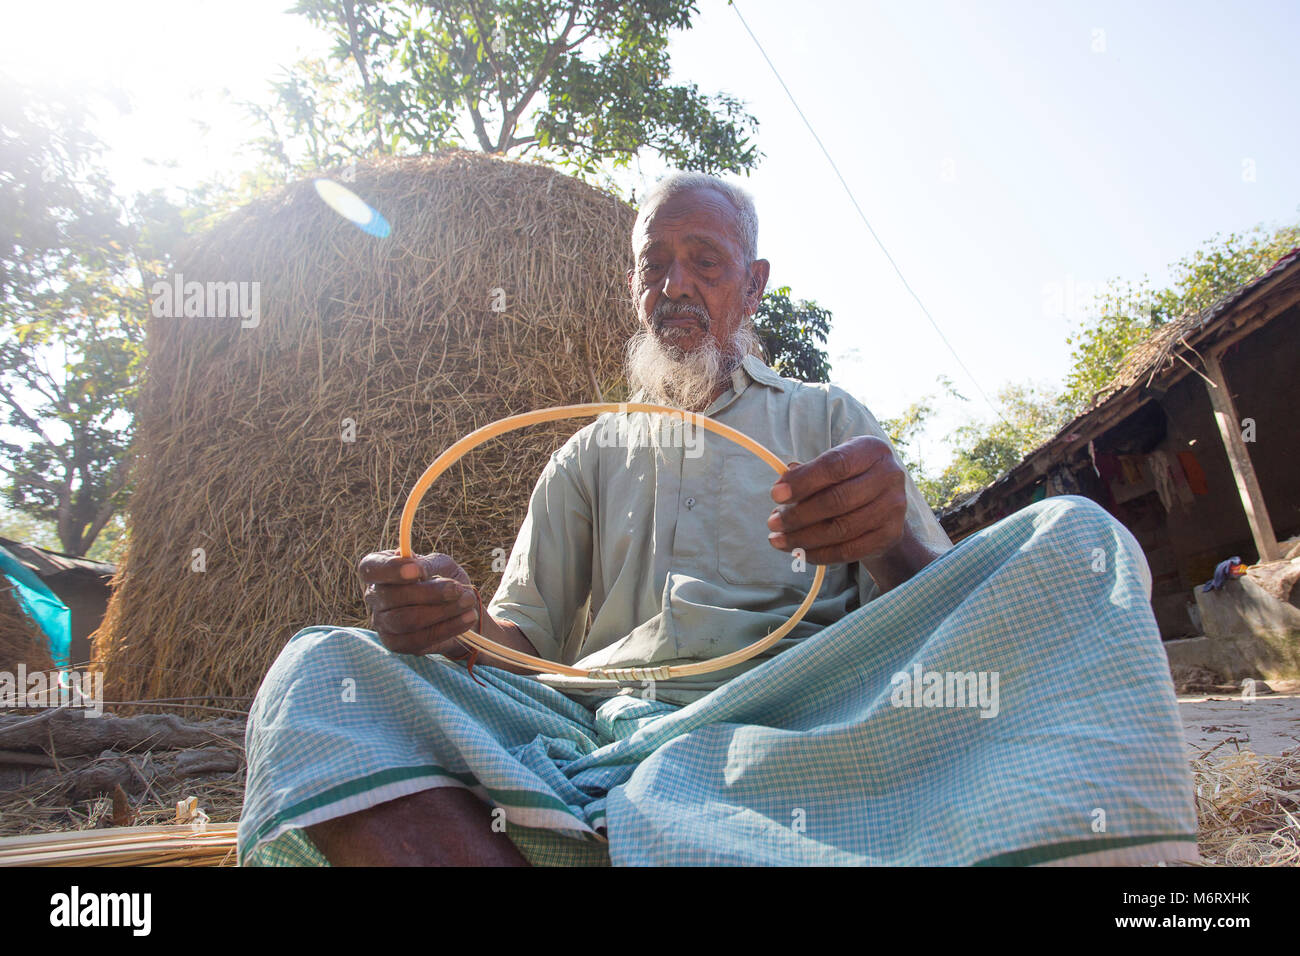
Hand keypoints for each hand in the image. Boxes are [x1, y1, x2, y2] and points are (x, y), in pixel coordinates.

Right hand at [358, 550, 479, 655]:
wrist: (457, 609)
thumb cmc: (443, 579)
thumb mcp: (440, 565)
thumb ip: (429, 564)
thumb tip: (419, 569)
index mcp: (379, 571)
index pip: (370, 568)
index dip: (390, 569)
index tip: (417, 571)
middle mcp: (375, 597)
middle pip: (392, 597)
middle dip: (430, 593)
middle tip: (458, 589)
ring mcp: (383, 623)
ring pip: (406, 620)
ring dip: (442, 611)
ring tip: (468, 602)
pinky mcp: (398, 644)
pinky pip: (420, 639)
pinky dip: (448, 628)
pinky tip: (467, 618)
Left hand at [766, 436, 906, 565]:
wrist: (884, 503)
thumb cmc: (848, 478)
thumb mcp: (833, 466)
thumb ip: (808, 474)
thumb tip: (781, 489)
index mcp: (871, 450)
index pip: (834, 465)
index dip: (802, 481)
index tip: (775, 494)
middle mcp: (889, 476)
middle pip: (837, 500)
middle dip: (798, 515)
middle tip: (772, 523)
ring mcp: (894, 507)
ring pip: (841, 529)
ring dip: (803, 538)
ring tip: (778, 540)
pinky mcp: (890, 535)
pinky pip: (849, 550)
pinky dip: (819, 554)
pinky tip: (798, 553)